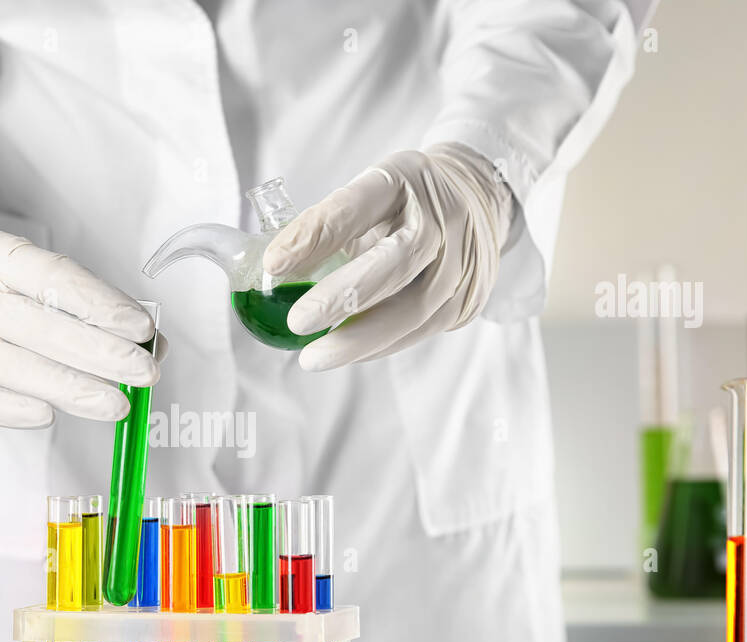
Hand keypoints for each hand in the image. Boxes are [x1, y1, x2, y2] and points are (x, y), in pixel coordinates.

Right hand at [0, 227, 163, 426]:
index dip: (97, 302)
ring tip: (112, 403)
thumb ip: (97, 312)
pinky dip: (6, 409)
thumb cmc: (9, 298)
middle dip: (93, 351)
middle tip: (142, 373)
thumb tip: (155, 344)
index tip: (142, 328)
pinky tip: (47, 415)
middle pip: (25, 320)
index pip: (48, 273)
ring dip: (62, 386)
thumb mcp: (47, 287)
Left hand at [263, 144, 512, 370]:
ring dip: (359, 338)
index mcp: (403, 180)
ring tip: (313, 357)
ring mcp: (463, 262)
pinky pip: (420, 330)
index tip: (273, 263)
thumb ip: (324, 227)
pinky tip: (346, 352)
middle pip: (396, 262)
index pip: (356, 205)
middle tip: (298, 322)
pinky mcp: (467, 299)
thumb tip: (268, 270)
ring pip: (413, 308)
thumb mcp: (366, 196)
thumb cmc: (404, 203)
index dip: (315, 234)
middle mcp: (441, 218)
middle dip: (343, 296)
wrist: (477, 201)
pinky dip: (377, 345)